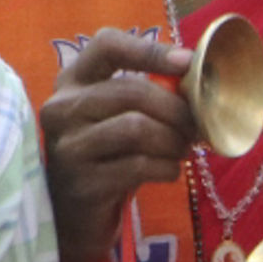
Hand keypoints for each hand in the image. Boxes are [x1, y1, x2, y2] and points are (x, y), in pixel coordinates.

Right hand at [42, 30, 195, 261]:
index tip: (187, 63)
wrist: (76, 216)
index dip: (150, 50)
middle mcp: (61, 109)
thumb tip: (201, 77)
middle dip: (176, 109)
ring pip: (137, 128)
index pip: (106, 45)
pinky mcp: (82, 183)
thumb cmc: (108, 155)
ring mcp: (67, 147)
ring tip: (183, 149)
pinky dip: (166, 167)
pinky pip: (139, 165)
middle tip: (197, 126)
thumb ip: (148, 93)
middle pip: (132, 91)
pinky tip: (170, 171)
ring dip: (173, 140)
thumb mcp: (119, 115)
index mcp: (72, 81)